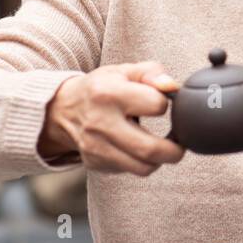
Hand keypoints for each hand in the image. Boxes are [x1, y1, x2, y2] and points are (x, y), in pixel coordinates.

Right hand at [38, 61, 185, 176]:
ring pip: (142, 168)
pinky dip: (140, 163)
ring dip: (160, 160)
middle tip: (180, 144)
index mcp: (109, 94)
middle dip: (175, 150)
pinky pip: (129, 170)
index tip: (161, 104)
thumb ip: (152, 73)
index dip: (165, 104)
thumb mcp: (124, 71)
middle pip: (150, 149)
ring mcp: (96, 147)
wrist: (63, 109)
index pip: (156, 105)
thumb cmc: (101, 88)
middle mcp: (100, 123)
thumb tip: (172, 87)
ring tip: (162, 148)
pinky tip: (138, 149)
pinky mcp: (95, 163)